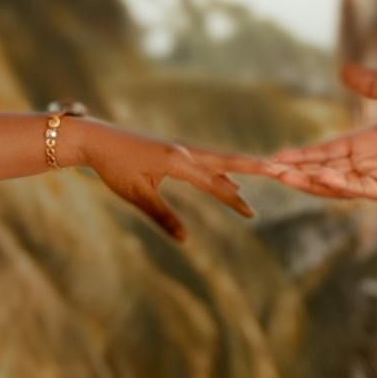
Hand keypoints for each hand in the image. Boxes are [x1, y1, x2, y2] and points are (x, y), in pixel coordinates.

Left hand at [66, 118, 259, 244]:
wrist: (96, 138)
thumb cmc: (113, 167)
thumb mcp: (136, 195)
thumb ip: (163, 216)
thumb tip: (185, 240)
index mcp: (177, 161)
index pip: (213, 183)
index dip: (233, 200)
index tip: (252, 213)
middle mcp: (183, 150)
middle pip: (225, 162)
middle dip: (253, 168)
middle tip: (281, 170)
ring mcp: (180, 147)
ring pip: (217, 158)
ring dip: (241, 167)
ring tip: (266, 172)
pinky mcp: (173, 149)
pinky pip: (205, 159)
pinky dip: (222, 168)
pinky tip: (229, 179)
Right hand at [262, 64, 376, 204]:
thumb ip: (374, 84)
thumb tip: (343, 70)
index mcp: (370, 144)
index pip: (328, 152)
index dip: (303, 156)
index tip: (276, 158)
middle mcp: (371, 164)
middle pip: (324, 170)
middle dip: (295, 171)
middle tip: (265, 171)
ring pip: (336, 184)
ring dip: (309, 181)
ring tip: (282, 177)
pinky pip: (360, 189)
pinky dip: (338, 184)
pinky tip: (319, 176)